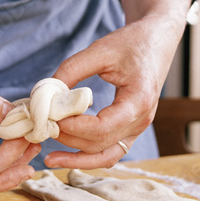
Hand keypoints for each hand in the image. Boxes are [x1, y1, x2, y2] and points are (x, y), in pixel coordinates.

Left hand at [42, 14, 183, 169]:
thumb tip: (47, 94)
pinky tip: (68, 151)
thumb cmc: (132, 43)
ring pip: (106, 156)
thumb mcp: (101, 50)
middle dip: (69, 139)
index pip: (102, 128)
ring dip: (77, 158)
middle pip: (100, 144)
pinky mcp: (131, 129)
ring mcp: (138, 128)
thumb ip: (72, 69)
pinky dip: (88, 155)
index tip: (50, 116)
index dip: (74, 126)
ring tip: (50, 157)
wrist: (156, 41)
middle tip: (42, 127)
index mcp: (139, 100)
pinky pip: (110, 151)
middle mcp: (141, 120)